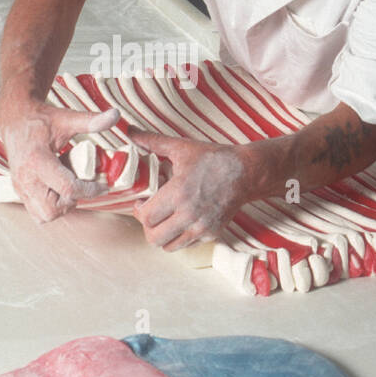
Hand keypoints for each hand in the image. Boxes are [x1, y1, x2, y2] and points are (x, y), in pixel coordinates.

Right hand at [0, 102, 119, 222]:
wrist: (15, 119)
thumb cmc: (40, 119)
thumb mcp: (67, 118)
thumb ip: (91, 120)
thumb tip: (116, 114)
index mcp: (37, 160)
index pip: (67, 189)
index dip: (90, 190)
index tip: (103, 185)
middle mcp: (26, 178)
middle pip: (52, 210)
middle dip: (71, 202)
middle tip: (80, 185)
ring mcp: (20, 187)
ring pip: (43, 215)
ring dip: (61, 207)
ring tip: (68, 187)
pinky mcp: (19, 190)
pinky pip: (36, 212)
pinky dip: (50, 207)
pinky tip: (57, 189)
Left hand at [128, 129, 247, 249]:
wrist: (245, 172)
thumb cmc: (212, 159)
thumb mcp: (181, 147)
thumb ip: (152, 141)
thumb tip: (130, 130)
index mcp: (178, 193)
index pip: (146, 217)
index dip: (138, 211)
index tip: (142, 203)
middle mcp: (189, 214)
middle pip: (154, 238)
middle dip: (148, 226)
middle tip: (151, 213)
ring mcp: (202, 227)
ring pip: (169, 246)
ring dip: (163, 235)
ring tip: (165, 219)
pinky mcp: (212, 233)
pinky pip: (186, 244)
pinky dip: (179, 237)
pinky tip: (181, 220)